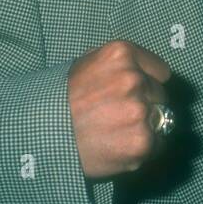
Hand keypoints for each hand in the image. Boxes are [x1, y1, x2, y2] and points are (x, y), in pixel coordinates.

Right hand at [67, 40, 172, 178]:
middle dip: (145, 105)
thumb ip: (119, 65)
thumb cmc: (61, 100)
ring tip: (116, 133)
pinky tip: (120, 147)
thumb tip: (147, 72)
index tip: (137, 94)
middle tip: (118, 117)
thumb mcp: (85, 65)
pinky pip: (158, 144)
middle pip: (160, 95)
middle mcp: (134, 79)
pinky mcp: (142, 141)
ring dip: (146, 127)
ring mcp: (140, 111)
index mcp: (122, 54)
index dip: (149, 84)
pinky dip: (144, 149)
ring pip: (162, 120)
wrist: (40, 137)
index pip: (160, 71)